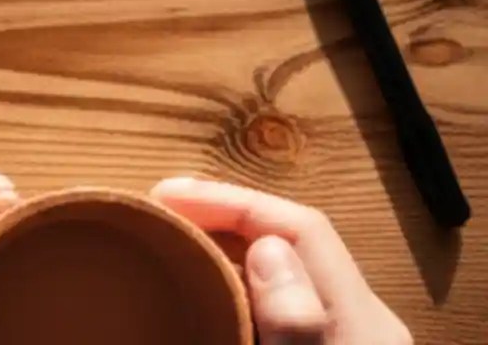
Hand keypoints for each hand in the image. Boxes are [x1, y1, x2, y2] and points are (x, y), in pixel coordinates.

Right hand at [151, 177, 411, 344]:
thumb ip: (298, 323)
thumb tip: (268, 247)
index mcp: (364, 321)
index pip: (302, 228)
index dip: (231, 199)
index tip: (164, 194)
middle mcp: (360, 323)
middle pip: (292, 244)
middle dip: (225, 215)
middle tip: (160, 211)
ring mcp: (342, 339)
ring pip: (284, 275)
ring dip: (227, 250)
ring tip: (172, 244)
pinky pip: (277, 303)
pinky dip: (237, 286)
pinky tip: (206, 295)